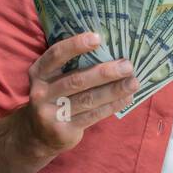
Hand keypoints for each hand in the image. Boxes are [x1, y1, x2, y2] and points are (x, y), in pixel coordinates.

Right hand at [23, 32, 137, 155]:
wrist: (38, 134)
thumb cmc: (54, 97)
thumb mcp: (53, 79)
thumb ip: (72, 66)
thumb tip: (110, 50)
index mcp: (39, 73)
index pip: (56, 55)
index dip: (76, 45)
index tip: (98, 38)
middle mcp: (41, 92)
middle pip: (77, 80)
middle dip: (105, 72)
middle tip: (128, 66)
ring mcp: (51, 113)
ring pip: (88, 99)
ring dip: (114, 90)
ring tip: (133, 82)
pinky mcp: (63, 130)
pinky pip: (93, 115)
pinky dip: (112, 106)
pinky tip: (127, 98)